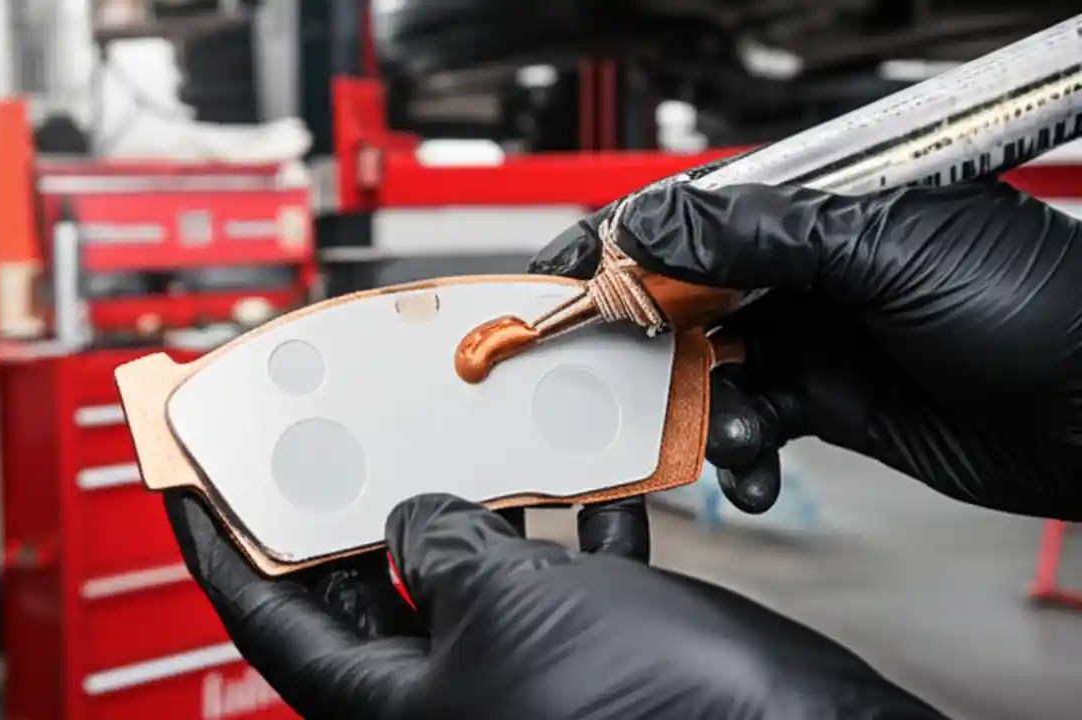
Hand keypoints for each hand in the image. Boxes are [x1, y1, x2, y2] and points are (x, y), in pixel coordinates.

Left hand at [166, 491, 942, 719]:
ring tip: (447, 433)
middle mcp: (446, 693)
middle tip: (323, 436)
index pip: (266, 617)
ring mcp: (518, 671)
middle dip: (342, 504)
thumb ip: (439, 547)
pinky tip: (573, 474)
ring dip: (462, 500)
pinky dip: (559, 522)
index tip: (188, 478)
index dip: (218, 541)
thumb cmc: (650, 718)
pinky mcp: (587, 653)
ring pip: (462, 571)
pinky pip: (554, 576)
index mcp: (393, 707)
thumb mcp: (504, 608)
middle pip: (358, 585)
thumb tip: (417, 520)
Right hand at [531, 180, 1081, 519]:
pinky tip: (753, 472)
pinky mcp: (827, 398)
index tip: (559, 286)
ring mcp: (814, 334)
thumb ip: (762, 236)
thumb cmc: (1040, 305)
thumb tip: (655, 222)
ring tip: (729, 438)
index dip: (615, 248)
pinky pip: (751, 421)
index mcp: (816, 208)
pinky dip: (738, 453)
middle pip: (684, 297)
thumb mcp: (890, 253)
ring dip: (698, 411)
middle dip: (642, 342)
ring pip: (710, 370)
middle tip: (606, 382)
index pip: (688, 215)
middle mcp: (806, 266)